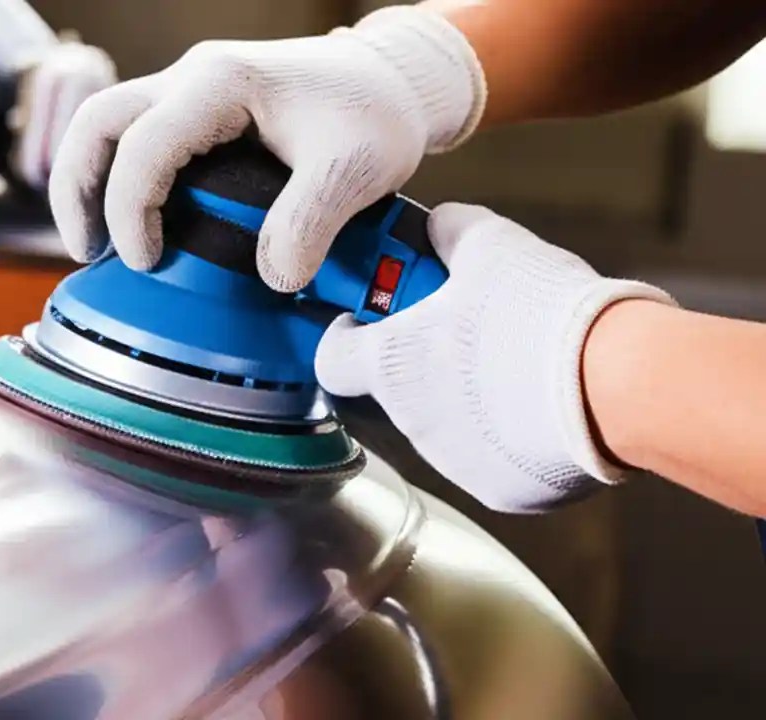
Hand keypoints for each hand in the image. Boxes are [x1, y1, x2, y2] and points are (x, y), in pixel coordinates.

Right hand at [48, 6, 485, 291]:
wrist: (392, 80)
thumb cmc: (374, 112)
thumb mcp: (355, 168)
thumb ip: (311, 221)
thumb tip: (273, 277)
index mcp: (219, 84)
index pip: (144, 145)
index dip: (131, 209)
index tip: (147, 262)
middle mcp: (190, 78)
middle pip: (96, 122)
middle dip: (77, 189)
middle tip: (89, 252)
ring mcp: (188, 91)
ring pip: (104, 125)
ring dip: (88, 182)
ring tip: (97, 245)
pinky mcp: (195, 111)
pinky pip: (135, 138)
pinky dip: (120, 180)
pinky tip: (137, 227)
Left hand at [316, 203, 675, 512]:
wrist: (617, 385)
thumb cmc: (543, 312)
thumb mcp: (491, 245)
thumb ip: (451, 233)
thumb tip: (438, 227)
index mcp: (392, 364)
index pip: (333, 360)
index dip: (348, 337)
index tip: (370, 321)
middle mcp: (411, 421)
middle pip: (401, 391)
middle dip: (429, 365)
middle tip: (475, 337)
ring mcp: (454, 462)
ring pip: (449, 428)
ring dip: (471, 403)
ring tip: (524, 369)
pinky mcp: (502, 492)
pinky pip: (495, 462)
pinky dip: (512, 439)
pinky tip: (547, 409)